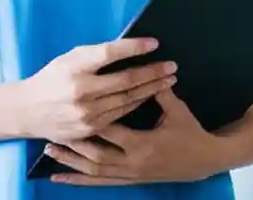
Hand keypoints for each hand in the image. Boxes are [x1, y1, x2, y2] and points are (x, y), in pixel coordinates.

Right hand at [14, 38, 176, 143]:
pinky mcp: (90, 128)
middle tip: (172, 66)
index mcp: (75, 67)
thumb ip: (95, 55)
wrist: (29, 110)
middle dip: (153, 72)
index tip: (154, 43)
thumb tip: (127, 48)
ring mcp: (87, 112)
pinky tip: (150, 95)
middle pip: (126, 80)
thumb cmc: (52, 78)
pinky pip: (120, 114)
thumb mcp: (69, 58)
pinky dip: (137, 102)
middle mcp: (81, 90)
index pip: (110, 53)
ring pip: (128, 99)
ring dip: (152, 88)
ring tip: (168, 80)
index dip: (134, 47)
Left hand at [45, 89, 224, 184]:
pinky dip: (78, 180)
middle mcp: (132, 163)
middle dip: (74, 145)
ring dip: (71, 162)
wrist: (203, 162)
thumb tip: (144, 68)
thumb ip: (159, 92)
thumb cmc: (190, 134)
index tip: (72, 107)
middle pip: (96, 155)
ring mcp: (129, 175)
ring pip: (94, 171)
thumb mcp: (178, 112)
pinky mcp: (128, 180)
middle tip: (52, 132)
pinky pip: (98, 182)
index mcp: (142, 144)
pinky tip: (59, 178)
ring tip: (49, 150)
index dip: (92, 119)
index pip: (112, 130)